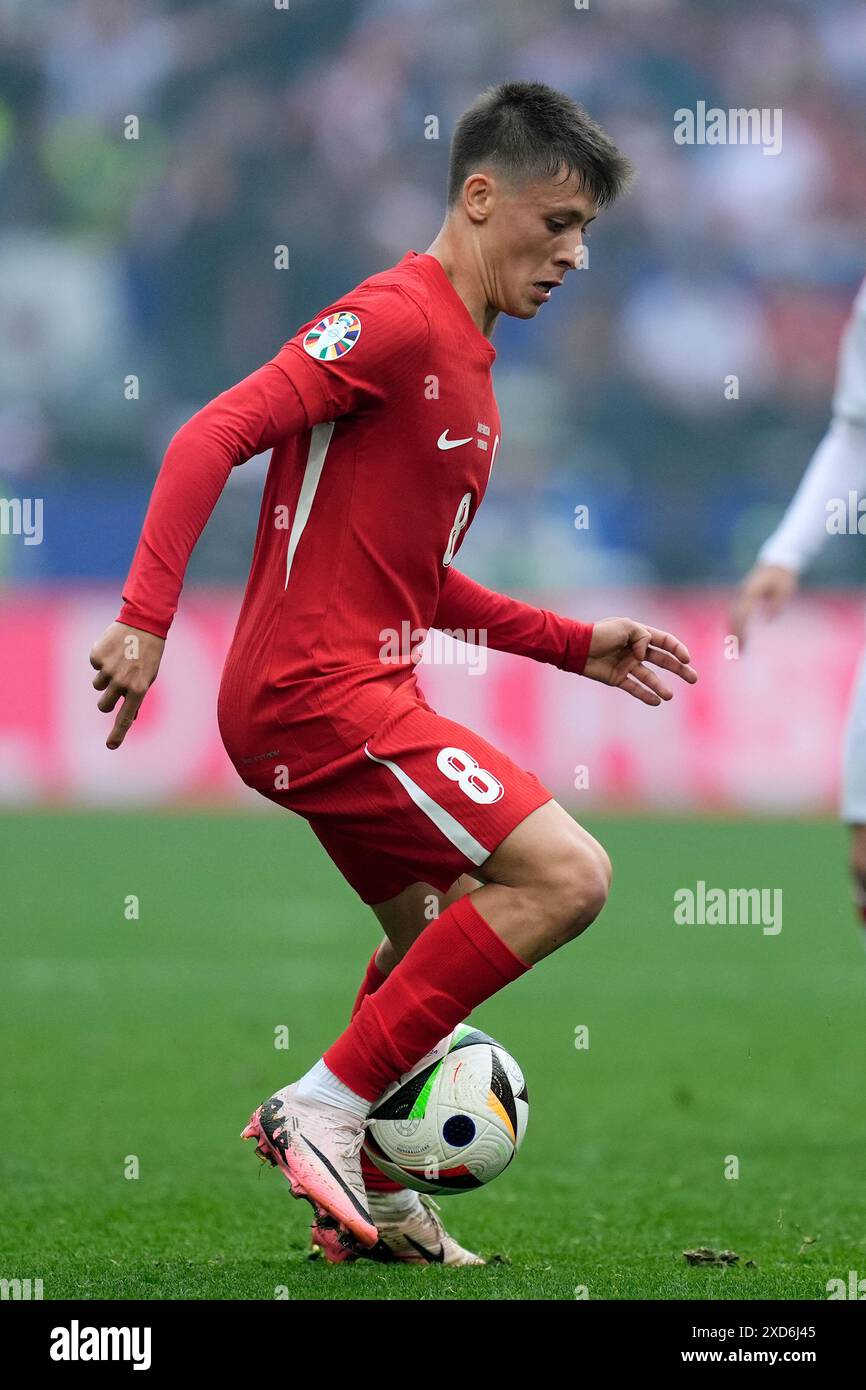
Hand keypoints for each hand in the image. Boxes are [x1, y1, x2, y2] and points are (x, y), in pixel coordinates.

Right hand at [89, 622, 164, 748]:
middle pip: (103, 705)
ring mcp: (108, 669)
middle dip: (107, 699)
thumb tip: (132, 716)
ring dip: (105, 676)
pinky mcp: (97, 656)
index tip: (111, 746)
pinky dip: (102, 659)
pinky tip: (114, 648)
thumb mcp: (149, 676)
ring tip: (120, 660)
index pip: (125, 717)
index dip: (118, 734)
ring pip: (97, 685)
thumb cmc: (148, 652)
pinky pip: (94, 666)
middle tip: (116, 684)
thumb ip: (138, 696)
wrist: (142, 622)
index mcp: (138, 689)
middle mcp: (121, 682)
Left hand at [582, 617, 696, 705]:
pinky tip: (656, 702)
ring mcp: (627, 665)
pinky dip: (645, 695)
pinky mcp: (617, 678)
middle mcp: (635, 650)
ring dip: (661, 686)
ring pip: (649, 676)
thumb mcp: (625, 626)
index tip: (687, 659)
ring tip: (670, 695)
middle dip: (679, 669)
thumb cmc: (600, 634)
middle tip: (693, 678)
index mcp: (639, 634)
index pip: (664, 641)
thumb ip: (642, 637)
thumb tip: (645, 654)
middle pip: (663, 660)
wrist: (577, 647)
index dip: (678, 649)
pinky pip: (634, 687)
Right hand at [729, 564, 797, 648]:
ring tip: (738, 650)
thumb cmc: (783, 577)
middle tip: (738, 654)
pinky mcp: (744, 598)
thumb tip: (768, 619)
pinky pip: (736, 615)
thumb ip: (777, 603)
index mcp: (751, 593)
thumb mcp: (785, 589)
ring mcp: (742, 596)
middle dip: (735, 636)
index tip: (743, 644)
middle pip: (734, 618)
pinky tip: (739, 638)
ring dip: (734, 633)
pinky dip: (736, 627)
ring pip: (733, 617)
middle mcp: (743, 595)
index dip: (740, 630)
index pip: (742, 614)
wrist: (777, 563)